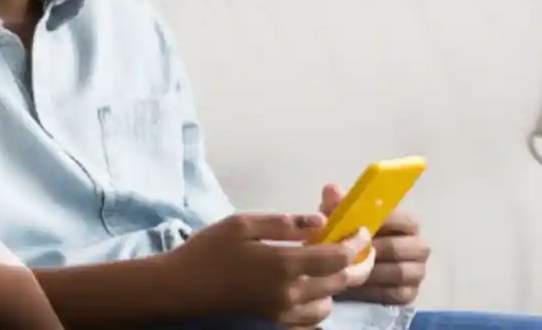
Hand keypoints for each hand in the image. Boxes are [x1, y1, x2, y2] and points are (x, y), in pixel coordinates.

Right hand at [165, 212, 373, 329]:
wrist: (183, 287)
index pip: (337, 257)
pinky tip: (309, 286)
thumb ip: (285, 223)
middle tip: (357, 244)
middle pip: (342, 281)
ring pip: (331, 302)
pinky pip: (313, 318)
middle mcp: (290, 293)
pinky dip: (320, 302)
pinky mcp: (276, 321)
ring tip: (327, 264)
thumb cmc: (209, 250)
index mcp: (283, 264)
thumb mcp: (243, 224)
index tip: (359, 229)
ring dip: (337, 283)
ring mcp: (284, 311)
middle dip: (356, 262)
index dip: (355, 242)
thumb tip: (320, 221)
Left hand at [321, 183, 430, 305]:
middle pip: (401, 248)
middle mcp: (418, 246)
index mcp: (407, 223)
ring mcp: (417, 271)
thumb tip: (331, 189)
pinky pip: (396, 293)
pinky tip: (355, 286)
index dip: (385, 224)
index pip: (408, 221)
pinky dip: (373, 290)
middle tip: (349, 252)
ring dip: (371, 271)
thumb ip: (336, 204)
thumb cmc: (345, 236)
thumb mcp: (337, 219)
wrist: (342, 268)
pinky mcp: (410, 294)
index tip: (359, 229)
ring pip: (399, 272)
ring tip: (348, 270)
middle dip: (372, 251)